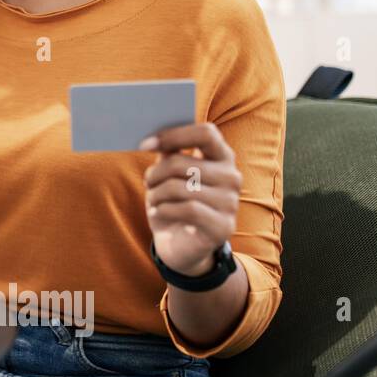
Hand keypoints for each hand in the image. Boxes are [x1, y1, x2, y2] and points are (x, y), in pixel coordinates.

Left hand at [139, 122, 240, 275]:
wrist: (180, 244)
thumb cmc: (173, 201)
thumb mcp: (168, 174)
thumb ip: (168, 153)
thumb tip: (152, 139)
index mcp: (222, 157)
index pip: (206, 133)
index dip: (173, 135)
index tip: (145, 144)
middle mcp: (232, 177)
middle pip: (182, 163)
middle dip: (155, 174)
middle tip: (148, 183)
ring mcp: (230, 203)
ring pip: (180, 187)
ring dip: (156, 195)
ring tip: (153, 201)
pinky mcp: (223, 227)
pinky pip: (187, 209)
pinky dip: (163, 211)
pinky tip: (158, 214)